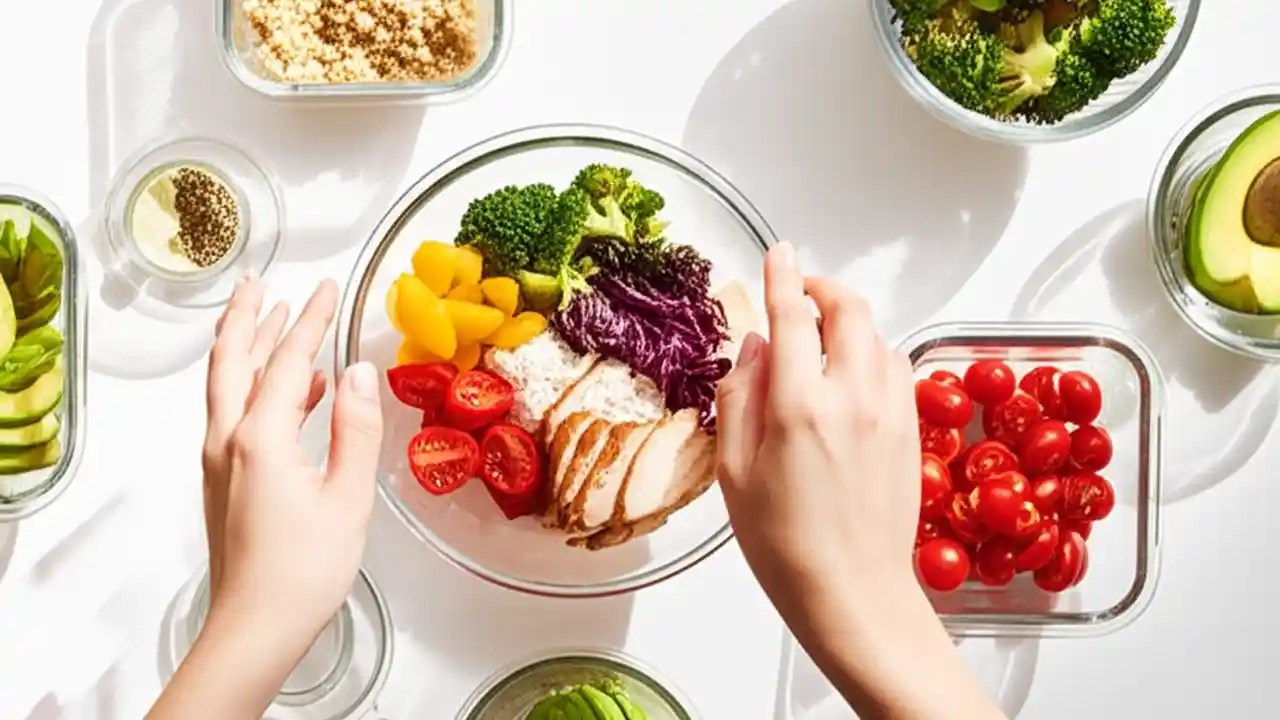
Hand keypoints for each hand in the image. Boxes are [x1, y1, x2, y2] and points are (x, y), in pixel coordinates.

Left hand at [154, 278, 383, 719]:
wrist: (254, 627)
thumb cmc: (302, 572)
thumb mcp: (347, 497)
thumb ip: (354, 428)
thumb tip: (356, 372)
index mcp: (260, 439)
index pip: (286, 361)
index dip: (309, 321)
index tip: (327, 289)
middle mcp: (228, 442)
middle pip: (230, 361)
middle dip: (247, 317)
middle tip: (260, 282)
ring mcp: (220, 462)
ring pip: (225, 386)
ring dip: (246, 347)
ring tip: (271, 321)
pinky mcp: (223, 481)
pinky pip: (233, 414)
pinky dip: (254, 387)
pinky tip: (291, 394)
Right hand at [717, 244, 1002, 718]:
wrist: (852, 592)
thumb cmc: (784, 544)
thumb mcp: (734, 472)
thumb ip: (740, 398)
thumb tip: (755, 348)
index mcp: (800, 406)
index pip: (792, 316)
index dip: (782, 276)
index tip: (777, 254)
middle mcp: (853, 397)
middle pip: (848, 308)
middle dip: (822, 286)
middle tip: (800, 291)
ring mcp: (892, 411)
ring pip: (877, 334)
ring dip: (849, 320)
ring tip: (822, 337)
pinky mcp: (913, 430)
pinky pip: (897, 366)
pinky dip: (872, 351)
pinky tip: (851, 373)